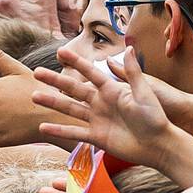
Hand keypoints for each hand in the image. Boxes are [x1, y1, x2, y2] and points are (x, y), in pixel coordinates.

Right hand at [31, 45, 173, 166]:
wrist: (158, 145)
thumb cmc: (155, 117)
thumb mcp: (144, 92)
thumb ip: (133, 72)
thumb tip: (129, 48)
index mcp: (112, 89)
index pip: (90, 72)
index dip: (76, 62)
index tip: (60, 51)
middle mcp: (101, 102)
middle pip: (73, 89)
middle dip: (55, 81)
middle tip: (36, 73)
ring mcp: (97, 119)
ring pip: (70, 109)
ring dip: (52, 103)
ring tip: (34, 97)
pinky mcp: (96, 136)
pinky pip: (74, 133)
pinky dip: (59, 130)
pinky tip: (43, 127)